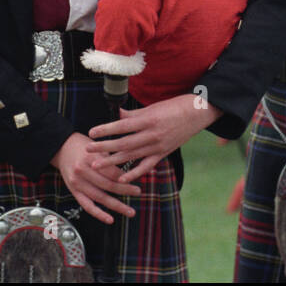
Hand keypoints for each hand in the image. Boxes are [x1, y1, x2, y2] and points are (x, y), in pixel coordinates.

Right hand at [50, 133, 141, 224]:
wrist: (61, 147)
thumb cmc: (83, 146)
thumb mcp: (98, 147)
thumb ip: (111, 160)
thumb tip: (130, 172)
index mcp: (91, 158)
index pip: (112, 172)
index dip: (126, 179)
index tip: (137, 182)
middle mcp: (83, 171)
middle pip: (108, 185)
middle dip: (125, 191)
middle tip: (138, 193)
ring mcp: (77, 183)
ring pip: (100, 197)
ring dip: (117, 206)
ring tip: (130, 211)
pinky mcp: (73, 191)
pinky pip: (87, 205)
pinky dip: (99, 214)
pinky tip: (110, 219)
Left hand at [87, 95, 220, 183]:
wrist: (197, 113)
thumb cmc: (174, 107)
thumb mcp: (153, 107)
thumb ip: (134, 114)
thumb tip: (117, 116)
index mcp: (148, 120)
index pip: (122, 126)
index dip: (106, 130)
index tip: (91, 133)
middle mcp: (152, 134)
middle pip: (123, 143)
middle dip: (104, 147)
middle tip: (87, 150)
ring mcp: (157, 146)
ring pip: (131, 156)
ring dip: (112, 161)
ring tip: (97, 165)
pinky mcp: (163, 153)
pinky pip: (147, 165)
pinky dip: (135, 173)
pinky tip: (122, 179)